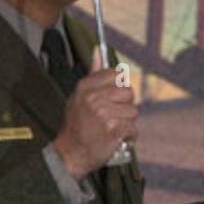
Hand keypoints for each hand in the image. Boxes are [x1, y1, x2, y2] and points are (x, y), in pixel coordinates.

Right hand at [54, 50, 136, 179]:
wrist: (70, 154)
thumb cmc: (77, 125)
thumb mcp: (79, 96)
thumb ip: (93, 74)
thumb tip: (98, 49)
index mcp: (85, 86)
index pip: (117, 74)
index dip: (119, 88)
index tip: (113, 98)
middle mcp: (94, 97)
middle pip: (129, 93)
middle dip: (125, 106)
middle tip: (112, 117)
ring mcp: (103, 113)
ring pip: (133, 112)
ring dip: (127, 123)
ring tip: (112, 129)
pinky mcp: (113, 129)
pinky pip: (133, 128)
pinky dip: (129, 136)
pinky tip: (116, 139)